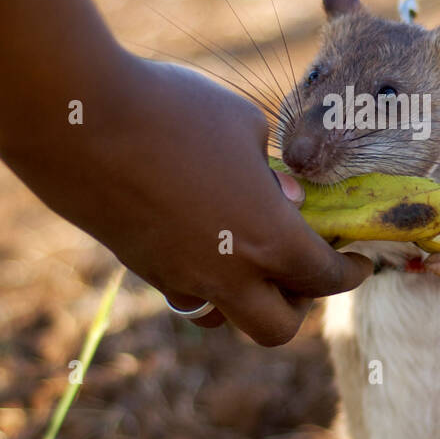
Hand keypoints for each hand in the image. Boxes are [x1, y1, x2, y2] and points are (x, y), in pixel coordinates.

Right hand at [53, 55, 372, 343]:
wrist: (78, 120)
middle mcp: (225, 274)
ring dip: (247, 298)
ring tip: (249, 252)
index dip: (351, 273)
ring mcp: (178, 277)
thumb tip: (284, 196)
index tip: (360, 261)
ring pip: (225, 318)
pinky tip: (202, 234)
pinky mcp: (140, 267)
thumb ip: (274, 171)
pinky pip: (186, 291)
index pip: (324, 278)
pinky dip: (204, 277)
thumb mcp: (244, 125)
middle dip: (300, 305)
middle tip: (304, 264)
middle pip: (278, 328)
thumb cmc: (173, 110)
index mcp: (267, 238)